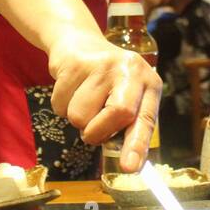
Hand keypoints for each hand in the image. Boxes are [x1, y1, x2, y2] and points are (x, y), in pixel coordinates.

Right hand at [48, 32, 161, 172]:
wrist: (79, 42)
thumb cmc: (106, 80)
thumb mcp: (127, 95)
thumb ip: (128, 123)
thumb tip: (126, 161)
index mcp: (148, 84)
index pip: (145, 119)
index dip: (137, 145)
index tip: (129, 168)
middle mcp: (130, 71)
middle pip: (117, 114)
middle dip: (97, 132)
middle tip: (90, 130)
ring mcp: (103, 64)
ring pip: (81, 115)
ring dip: (75, 118)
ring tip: (82, 99)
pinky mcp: (77, 63)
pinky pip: (60, 104)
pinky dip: (61, 105)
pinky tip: (70, 89)